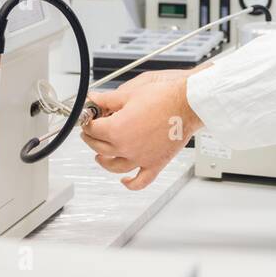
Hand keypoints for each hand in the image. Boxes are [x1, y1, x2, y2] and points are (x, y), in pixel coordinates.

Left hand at [83, 69, 204, 189]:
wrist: (188, 103)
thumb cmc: (164, 96)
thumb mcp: (130, 93)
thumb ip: (107, 99)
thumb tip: (94, 99)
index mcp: (116, 129)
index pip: (92, 129)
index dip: (87, 122)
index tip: (88, 118)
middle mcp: (126, 147)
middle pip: (100, 147)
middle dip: (91, 138)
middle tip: (90, 131)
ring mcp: (141, 158)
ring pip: (115, 166)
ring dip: (104, 161)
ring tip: (99, 155)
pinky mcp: (156, 163)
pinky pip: (141, 181)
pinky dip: (131, 184)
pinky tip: (125, 182)